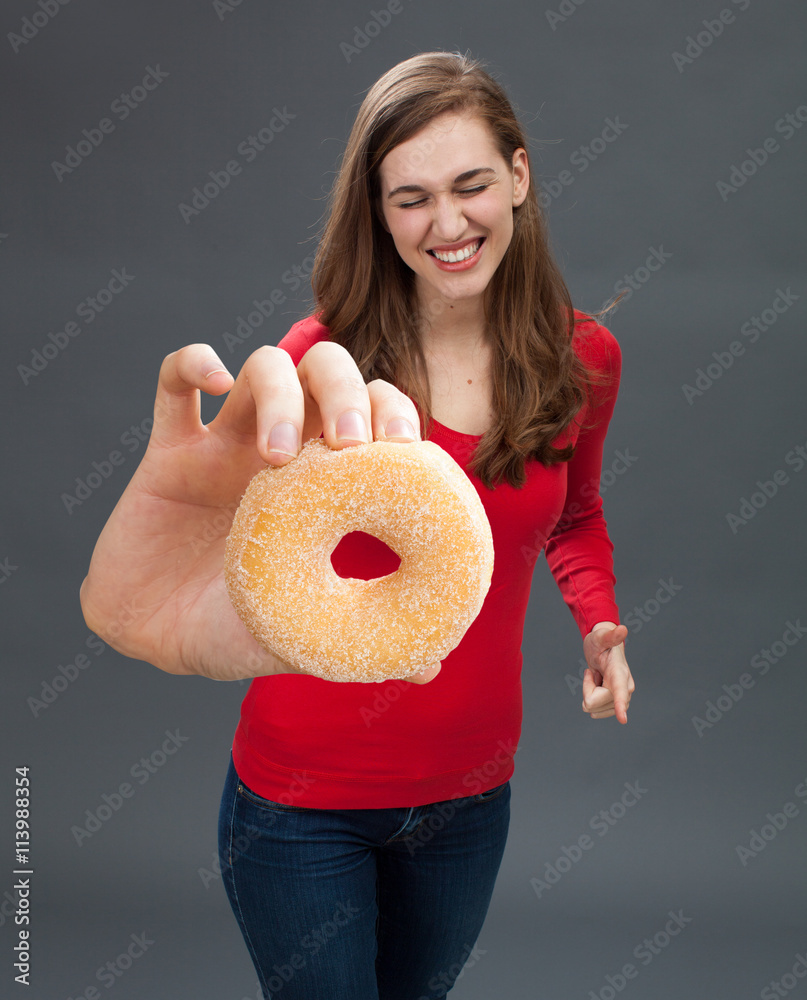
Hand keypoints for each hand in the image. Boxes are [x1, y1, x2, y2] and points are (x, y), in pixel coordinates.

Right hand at [79, 341, 434, 681]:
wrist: (158, 642)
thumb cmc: (234, 630)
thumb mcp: (304, 633)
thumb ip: (362, 640)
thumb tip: (430, 667)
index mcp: (325, 482)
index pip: (373, 414)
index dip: (394, 409)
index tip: (405, 443)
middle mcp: (283, 449)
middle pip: (325, 371)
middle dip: (346, 391)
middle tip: (351, 443)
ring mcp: (225, 443)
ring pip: (263, 367)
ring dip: (280, 392)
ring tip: (278, 453)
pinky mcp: (168, 451)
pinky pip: (174, 383)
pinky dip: (193, 363)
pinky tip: (215, 381)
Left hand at [581, 621, 633, 723]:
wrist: (604, 649)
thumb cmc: (601, 642)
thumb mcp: (600, 637)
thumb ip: (610, 636)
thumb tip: (623, 629)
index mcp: (621, 673)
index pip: (621, 690)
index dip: (620, 705)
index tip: (623, 719)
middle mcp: (626, 688)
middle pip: (594, 702)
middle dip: (587, 689)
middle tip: (592, 672)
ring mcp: (623, 698)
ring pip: (593, 708)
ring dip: (589, 693)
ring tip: (596, 677)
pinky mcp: (618, 705)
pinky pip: (595, 712)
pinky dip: (591, 699)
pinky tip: (597, 686)